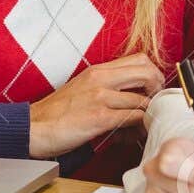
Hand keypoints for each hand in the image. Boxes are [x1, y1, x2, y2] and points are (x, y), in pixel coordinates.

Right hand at [29, 53, 162, 157]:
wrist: (35, 126)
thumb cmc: (58, 111)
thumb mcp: (84, 88)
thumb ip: (108, 86)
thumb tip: (134, 94)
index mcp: (98, 70)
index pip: (139, 59)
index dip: (153, 73)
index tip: (153, 89)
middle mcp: (101, 79)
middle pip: (147, 71)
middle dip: (158, 89)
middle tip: (155, 103)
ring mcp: (100, 97)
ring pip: (142, 99)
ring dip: (148, 114)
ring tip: (143, 124)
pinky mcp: (99, 117)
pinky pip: (132, 118)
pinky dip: (138, 126)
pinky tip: (133, 133)